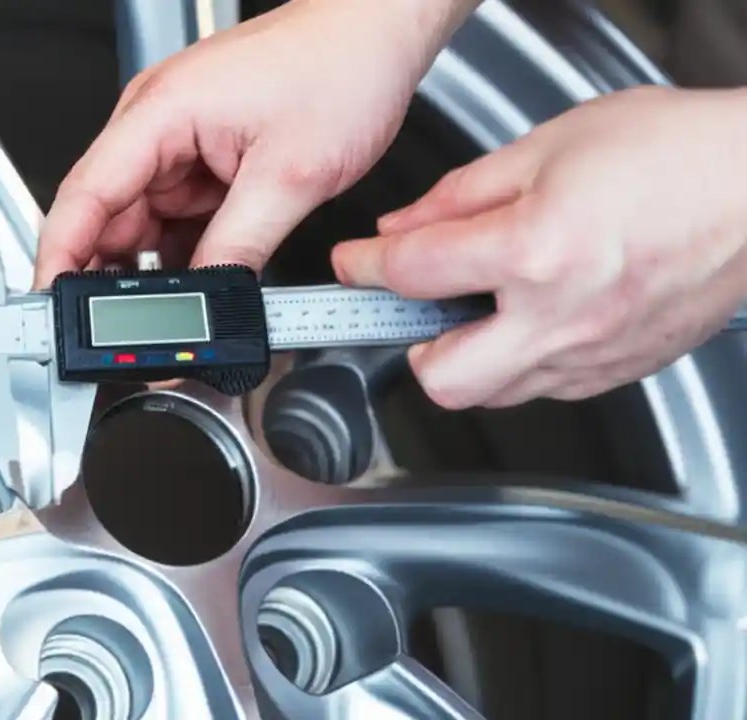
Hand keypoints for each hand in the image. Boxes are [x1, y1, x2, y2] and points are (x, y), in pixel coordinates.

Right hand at [33, 0, 475, 287]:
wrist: (377, 32)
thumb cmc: (339, 64)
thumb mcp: (292, 174)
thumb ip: (241, 246)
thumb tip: (210, 300)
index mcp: (160, 113)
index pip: (85, 194)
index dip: (60, 255)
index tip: (51, 303)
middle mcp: (158, 125)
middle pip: (108, 217)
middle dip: (113, 275)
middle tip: (128, 328)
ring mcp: (179, 143)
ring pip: (144, 224)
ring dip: (157, 267)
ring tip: (180, 306)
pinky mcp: (205, 159)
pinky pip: (178, 217)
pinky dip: (187, 251)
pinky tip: (203, 277)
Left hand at [332, 86, 746, 408]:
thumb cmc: (672, 154)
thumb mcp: (547, 147)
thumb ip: (460, 195)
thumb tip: (404, 228)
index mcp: (536, 251)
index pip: (413, 275)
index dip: (367, 267)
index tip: (356, 264)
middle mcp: (563, 317)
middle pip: (442, 379)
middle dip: (412, 346)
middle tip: (417, 307)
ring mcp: (595, 354)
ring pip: (495, 395)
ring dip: (468, 358)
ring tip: (481, 307)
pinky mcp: (620, 370)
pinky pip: (545, 388)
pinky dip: (522, 361)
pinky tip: (534, 317)